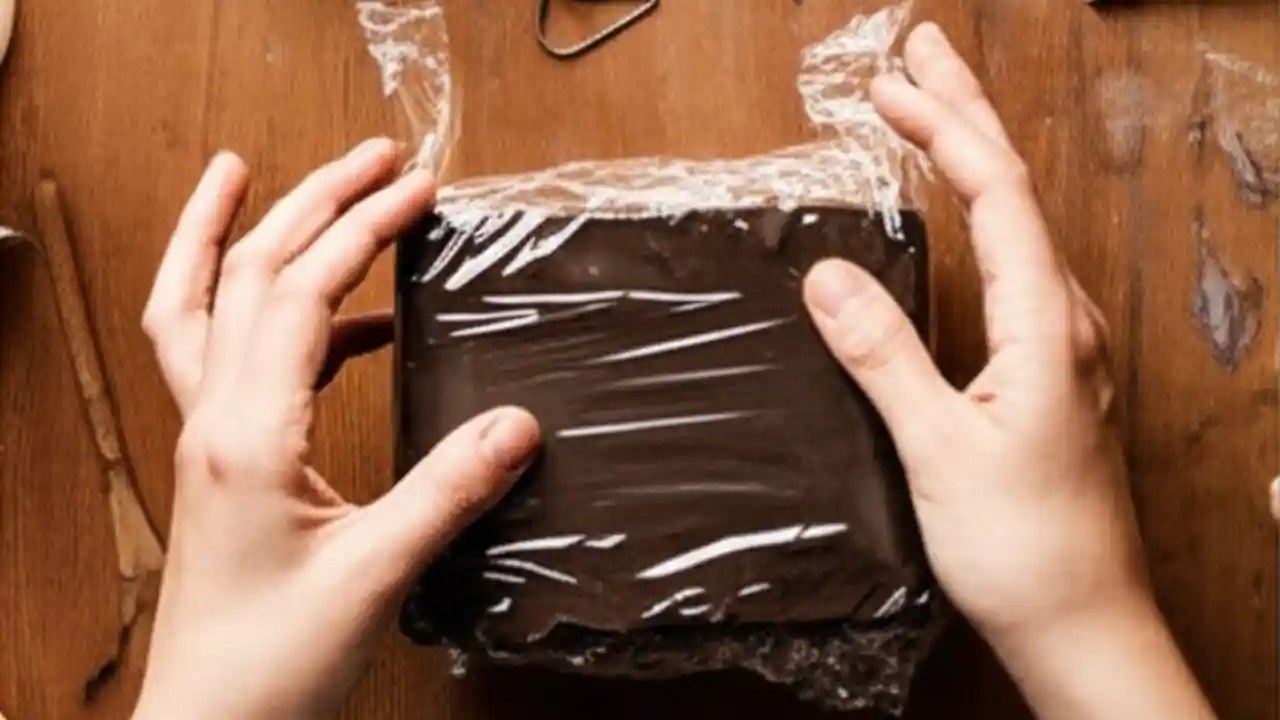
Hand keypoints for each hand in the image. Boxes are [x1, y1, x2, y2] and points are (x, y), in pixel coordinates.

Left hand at [134, 140, 540, 719]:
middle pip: (245, 274)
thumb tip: (518, 422)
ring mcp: (210, 442)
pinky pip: (239, 361)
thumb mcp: (374, 574)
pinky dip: (287, 319)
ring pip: (209, 307)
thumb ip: (449, 492)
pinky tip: (355, 327)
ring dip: (251, 237)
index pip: (299, 293)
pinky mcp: (225, 465)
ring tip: (297, 189)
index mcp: (246, 436)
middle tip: (369, 154)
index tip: (417, 188)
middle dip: (307, 199)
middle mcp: (215, 423)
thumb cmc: (270, 664)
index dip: (360, 228)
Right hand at [803, 24, 1211, 718]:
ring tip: (934, 108)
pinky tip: (967, 218)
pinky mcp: (1048, 371)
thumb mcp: (937, 448)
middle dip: (965, 110)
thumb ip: (884, 356)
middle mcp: (1067, 322)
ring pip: (1018, 221)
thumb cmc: (1023, 547)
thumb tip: (830, 275)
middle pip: (1016, 188)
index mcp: (1047, 327)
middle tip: (918, 49)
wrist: (1080, 623)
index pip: (998, 195)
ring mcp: (1063, 345)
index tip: (886, 86)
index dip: (944, 129)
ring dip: (975, 154)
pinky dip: (982, 213)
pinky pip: (1015, 263)